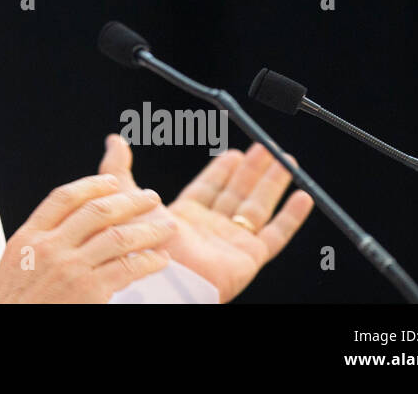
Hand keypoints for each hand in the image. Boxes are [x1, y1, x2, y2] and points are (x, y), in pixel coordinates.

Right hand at [0, 173, 179, 302]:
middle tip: (152, 198)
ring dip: (148, 230)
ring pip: (118, 237)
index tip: (112, 181)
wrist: (5, 326)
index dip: (91, 185)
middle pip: (96, 211)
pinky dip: (148, 261)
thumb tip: (67, 229)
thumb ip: (39, 243)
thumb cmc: (12, 304)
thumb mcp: (16, 263)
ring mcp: (69, 268)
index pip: (63, 198)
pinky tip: (160, 259)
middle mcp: (49, 246)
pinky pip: (127, 268)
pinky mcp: (89, 291)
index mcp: (28, 236)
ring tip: (167, 228)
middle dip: (129, 201)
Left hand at [99, 133, 314, 301]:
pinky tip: (303, 197)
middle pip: (237, 193)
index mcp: (183, 218)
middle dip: (253, 170)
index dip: (222, 170)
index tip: (235, 152)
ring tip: (285, 160)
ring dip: (273, 183)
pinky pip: (276, 234)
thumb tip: (114, 140)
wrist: (158, 278)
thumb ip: (120, 168)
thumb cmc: (137, 243)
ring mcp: (231, 243)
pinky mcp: (249, 258)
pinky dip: (291, 216)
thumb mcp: (126, 197)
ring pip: (258, 207)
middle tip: (267, 148)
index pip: (208, 188)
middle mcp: (210, 230)